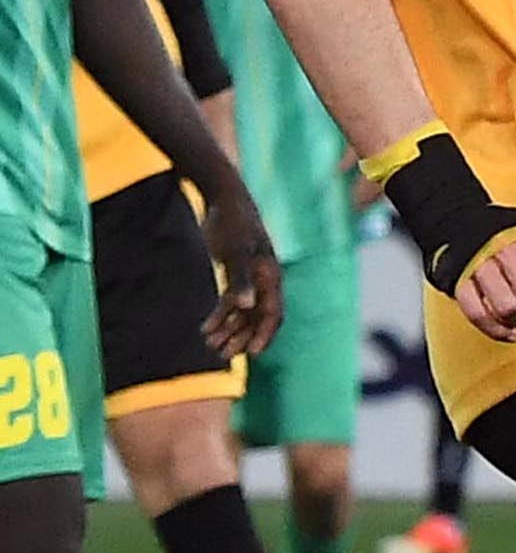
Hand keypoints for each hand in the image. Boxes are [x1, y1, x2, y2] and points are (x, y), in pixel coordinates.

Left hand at [192, 186, 283, 359]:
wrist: (223, 198)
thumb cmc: (232, 224)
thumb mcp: (234, 252)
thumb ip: (240, 280)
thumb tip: (246, 306)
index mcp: (270, 276)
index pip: (274, 312)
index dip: (264, 334)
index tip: (252, 354)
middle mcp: (264, 280)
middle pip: (258, 317)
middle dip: (242, 337)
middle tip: (222, 354)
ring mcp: (250, 277)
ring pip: (244, 312)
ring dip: (229, 329)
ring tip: (210, 345)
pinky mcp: (236, 272)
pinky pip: (232, 301)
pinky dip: (221, 315)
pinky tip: (205, 327)